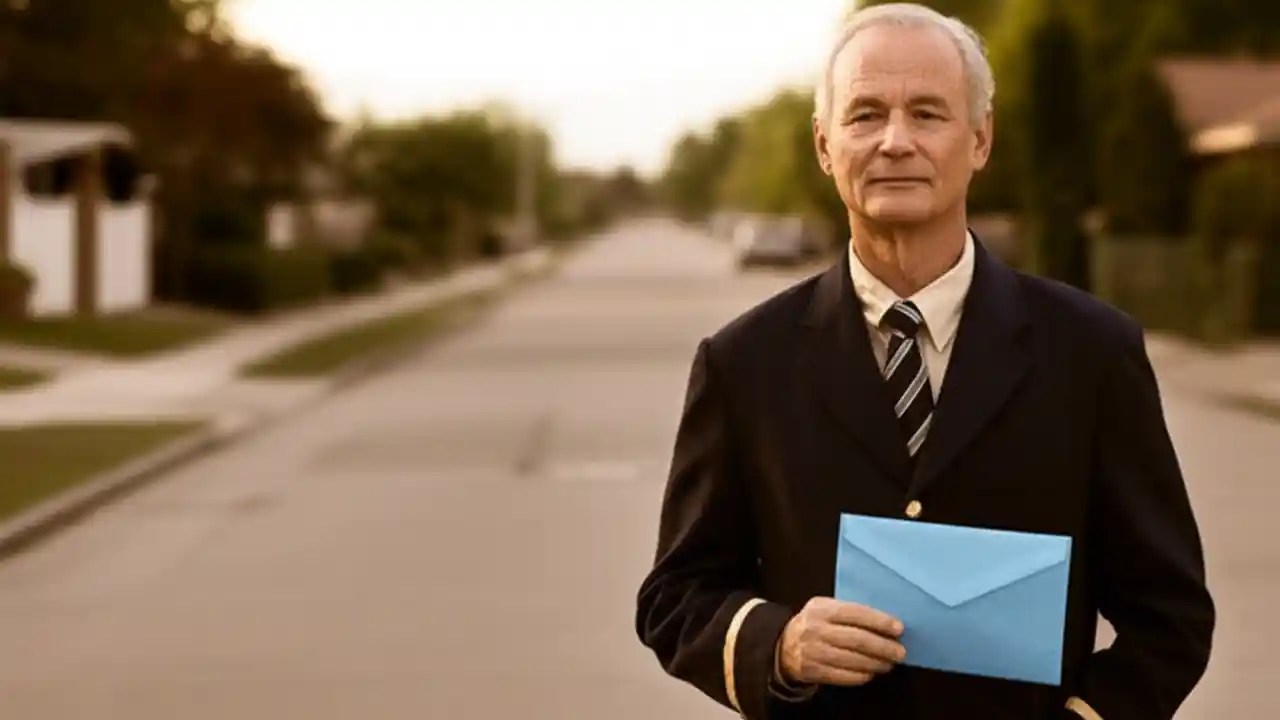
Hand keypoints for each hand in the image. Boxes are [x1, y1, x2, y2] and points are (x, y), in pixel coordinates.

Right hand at [777, 597, 905, 686]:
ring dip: (876, 663)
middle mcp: (816, 629)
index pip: (856, 613)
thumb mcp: (825, 608)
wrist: (784, 645)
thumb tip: (886, 623)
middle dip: (883, 647)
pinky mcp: (813, 671)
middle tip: (900, 652)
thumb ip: (849, 611)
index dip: (880, 621)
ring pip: (853, 660)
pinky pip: (844, 676)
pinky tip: (871, 672)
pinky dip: (862, 675)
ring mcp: (813, 651)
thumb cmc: (814, 623)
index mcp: (821, 608)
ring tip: (888, 663)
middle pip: (857, 639)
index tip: (899, 629)